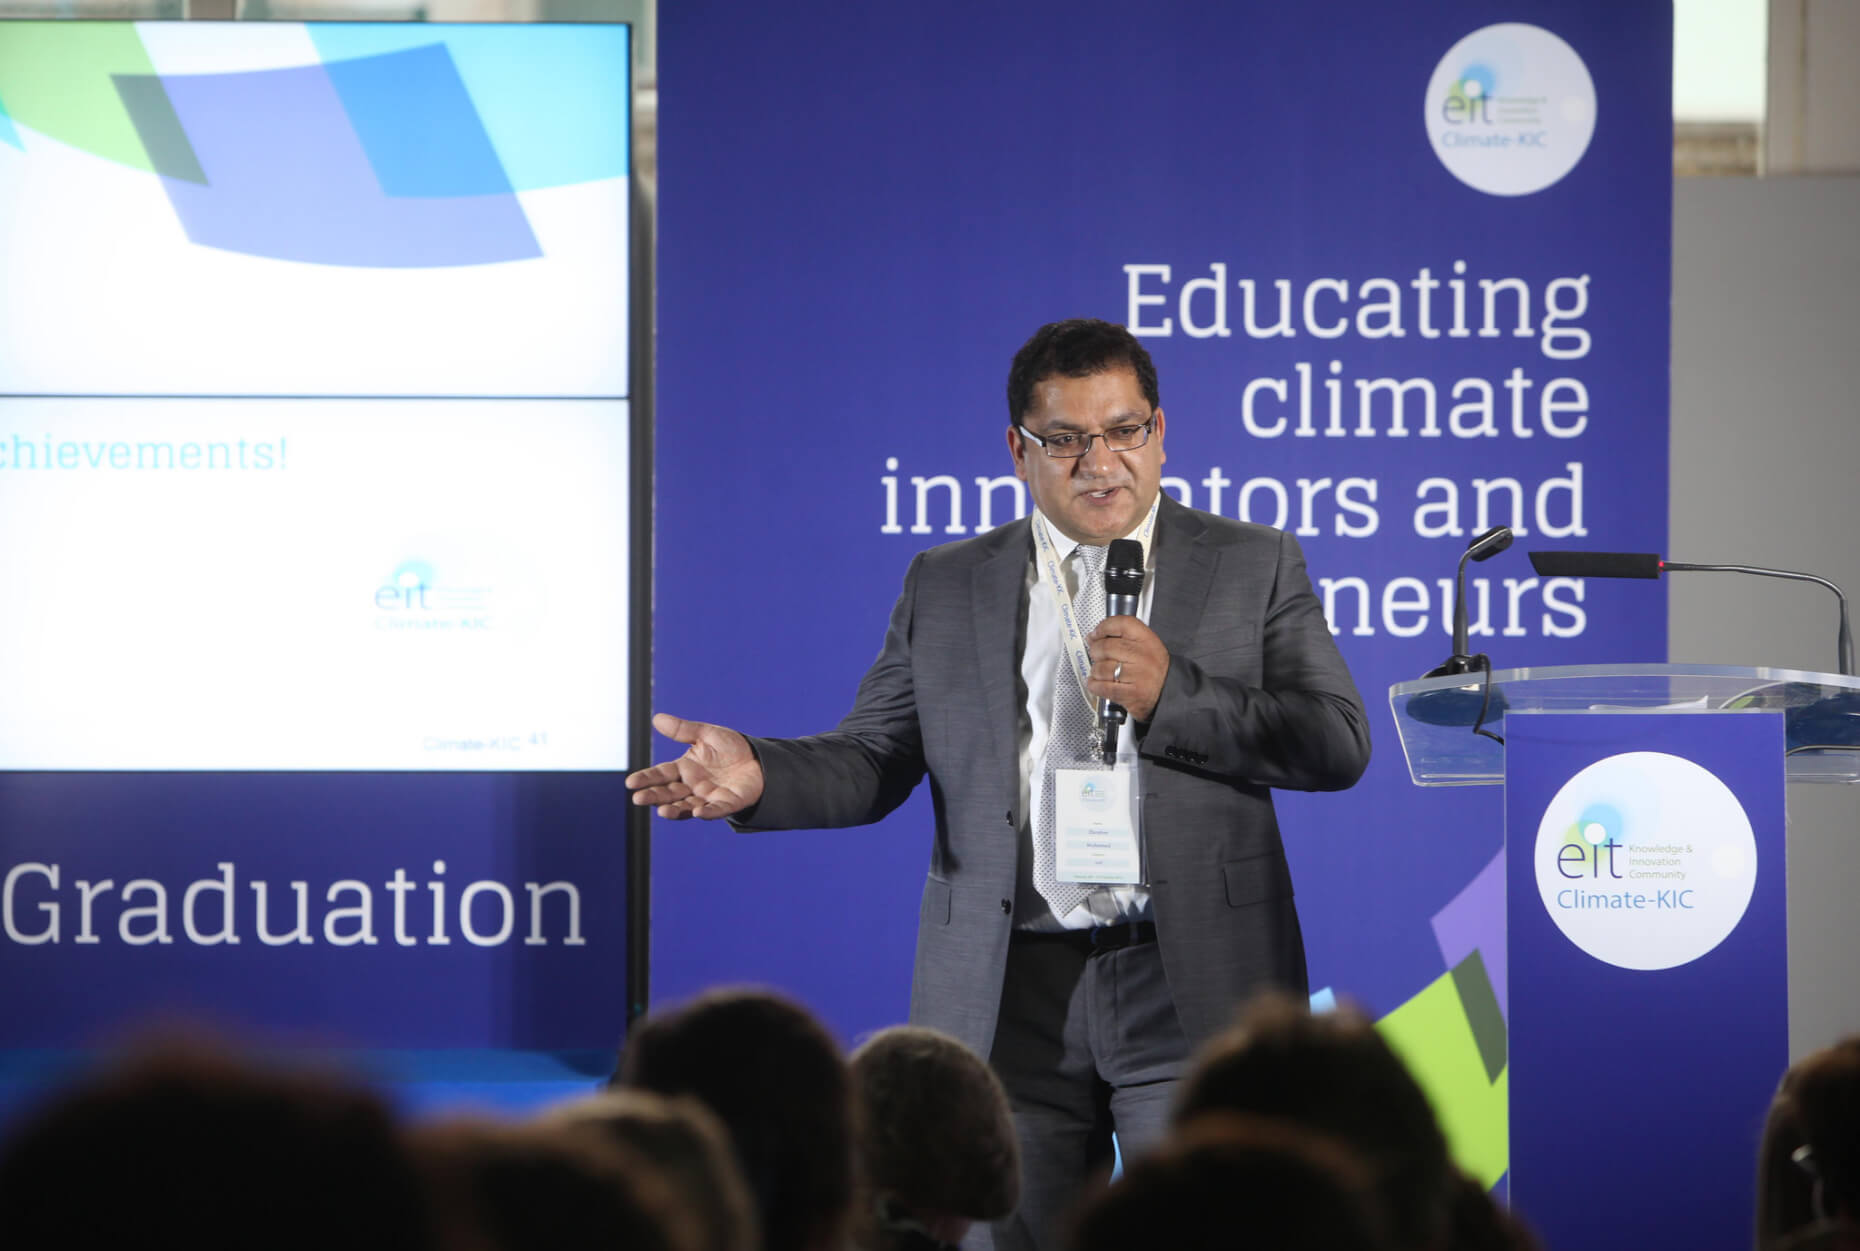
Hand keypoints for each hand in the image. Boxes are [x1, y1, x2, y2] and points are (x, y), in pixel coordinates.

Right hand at [626, 713, 764, 819]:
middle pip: (669, 793)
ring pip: (687, 806)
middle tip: (638, 799)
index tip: (631, 783)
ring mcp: (708, 796)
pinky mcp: (727, 803)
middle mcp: (693, 785)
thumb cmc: (731, 747)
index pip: (661, 774)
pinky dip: (706, 812)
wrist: (759, 758)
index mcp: (685, 768)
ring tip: (662, 811)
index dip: (647, 779)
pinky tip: (697, 811)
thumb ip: (683, 730)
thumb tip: (657, 718)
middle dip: (654, 797)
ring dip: (674, 810)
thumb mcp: (706, 734)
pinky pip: (715, 810)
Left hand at [1086, 616, 1170, 723]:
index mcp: (1148, 640)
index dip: (1104, 627)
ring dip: (1095, 671)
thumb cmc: (1153, 669)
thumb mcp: (1146, 645)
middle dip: (1095, 651)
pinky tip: (1098, 683)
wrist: (1169, 693)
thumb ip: (1122, 637)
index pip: (1122, 624)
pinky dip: (1094, 685)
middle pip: (1107, 646)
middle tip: (1096, 655)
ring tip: (1101, 672)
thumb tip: (1093, 637)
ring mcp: (1138, 676)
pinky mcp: (1131, 694)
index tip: (1095, 634)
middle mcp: (1144, 656)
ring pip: (1101, 668)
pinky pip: (1102, 687)